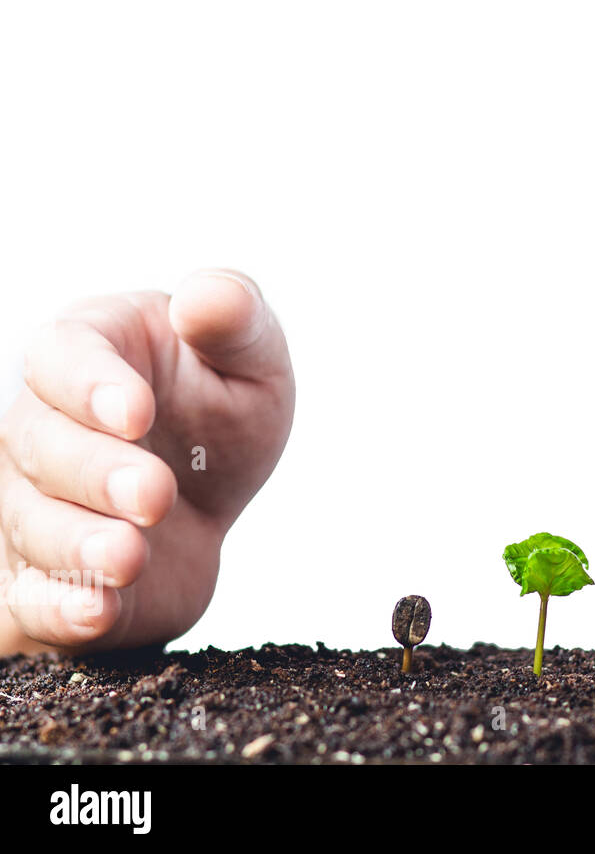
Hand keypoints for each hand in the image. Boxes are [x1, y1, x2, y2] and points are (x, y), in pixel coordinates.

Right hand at [0, 270, 293, 652]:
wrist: (206, 499)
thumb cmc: (219, 411)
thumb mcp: (249, 360)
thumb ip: (234, 320)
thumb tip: (207, 296)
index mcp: (87, 353)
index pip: (61, 357)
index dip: (90, 384)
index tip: (138, 412)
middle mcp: (41, 427)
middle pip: (41, 446)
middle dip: (96, 473)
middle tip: (154, 494)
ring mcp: (32, 504)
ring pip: (32, 524)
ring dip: (79, 544)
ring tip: (130, 556)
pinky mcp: (45, 578)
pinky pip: (30, 597)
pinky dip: (58, 607)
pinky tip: (96, 611)